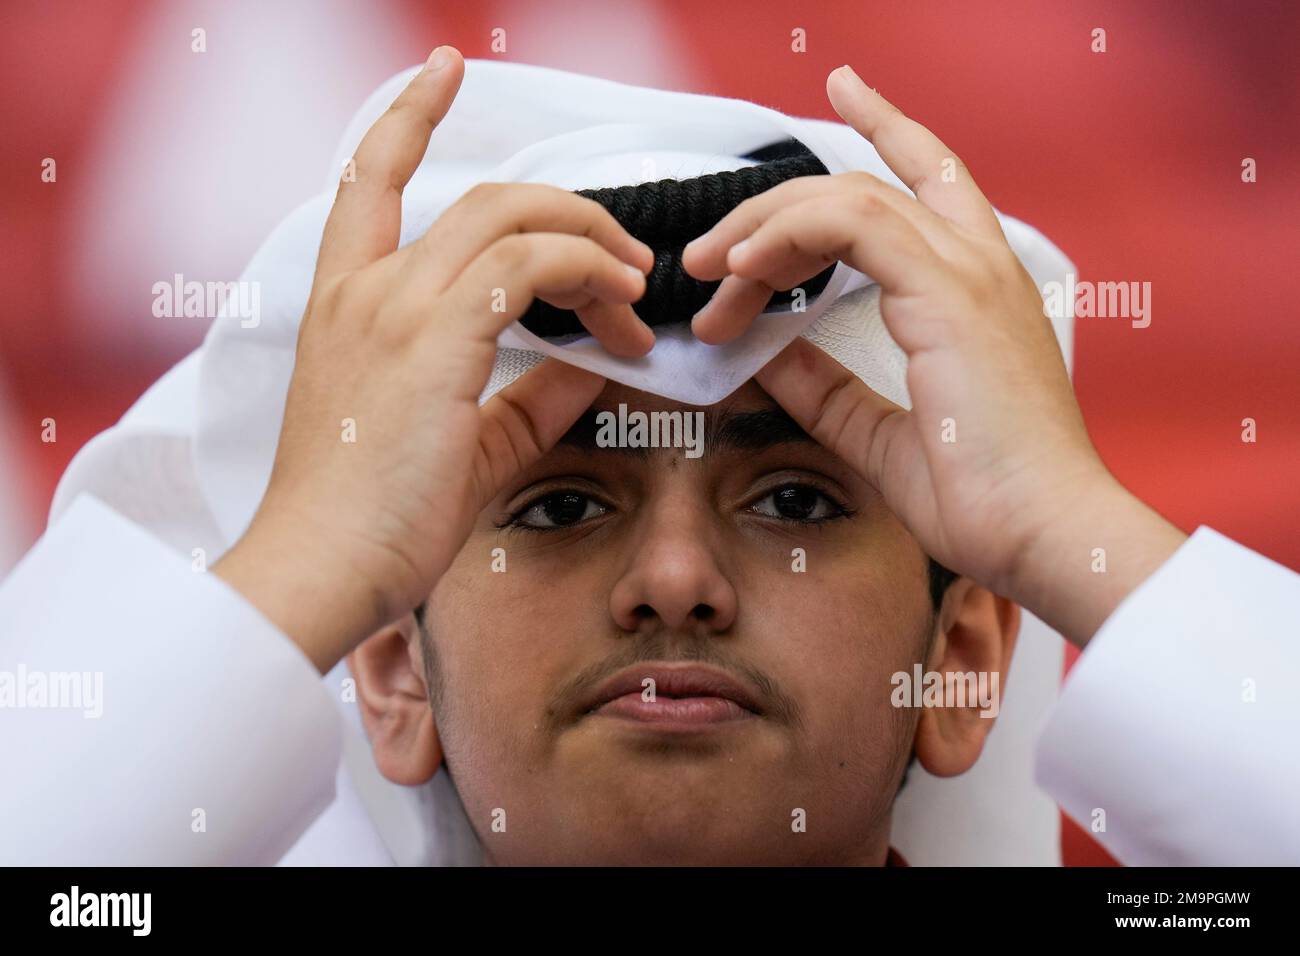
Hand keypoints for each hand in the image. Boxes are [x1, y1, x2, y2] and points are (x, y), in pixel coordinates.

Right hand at [215, 47, 654, 670]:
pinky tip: (620, 312)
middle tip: (629, 266)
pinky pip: (529, 265)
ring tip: (638, 294)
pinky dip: (587, 272)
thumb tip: (599, 365)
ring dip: (592, 240)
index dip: (408, 114)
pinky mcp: (432, 339)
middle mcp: (365, 289)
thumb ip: (530, 398)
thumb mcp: (461, 445)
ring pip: (514, 215)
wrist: (319, 573)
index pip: (370, 178)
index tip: (443, 70)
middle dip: (572, 214)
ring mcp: (394, 307)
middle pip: (487, 197)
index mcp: (347, 303)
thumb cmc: (370, 521)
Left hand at [682, 65, 1184, 644]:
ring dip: (765, 227)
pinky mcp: (950, 293)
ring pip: (848, 197)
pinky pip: (854, 225)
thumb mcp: (877, 432)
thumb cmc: (982, 496)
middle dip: (774, 211)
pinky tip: (741, 270)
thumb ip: (822, 386)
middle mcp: (978, 265)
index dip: (887, 127)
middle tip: (708, 258)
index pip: (927, 181)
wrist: (1043, 535)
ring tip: (708, 271)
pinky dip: (788, 235)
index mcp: (974, 290)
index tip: (844, 90)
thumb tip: (762, 351)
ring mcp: (969, 273)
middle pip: (863, 188)